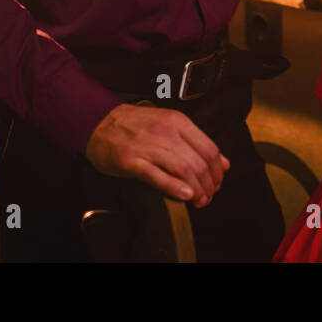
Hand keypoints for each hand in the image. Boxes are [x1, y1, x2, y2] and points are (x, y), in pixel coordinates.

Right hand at [86, 104, 229, 208]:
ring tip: (199, 200)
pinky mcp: (130, 160)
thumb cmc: (134, 126)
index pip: (209, 148)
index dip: (218, 170)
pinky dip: (173, 186)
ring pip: (182, 168)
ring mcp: (147, 145)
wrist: (98, 121)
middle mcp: (166, 132)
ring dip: (196, 189)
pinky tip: (184, 195)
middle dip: (208, 184)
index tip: (218, 182)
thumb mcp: (169, 126)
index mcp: (178, 122)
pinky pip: (155, 175)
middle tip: (209, 196)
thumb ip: (196, 143)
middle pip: (198, 161)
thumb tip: (223, 163)